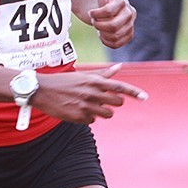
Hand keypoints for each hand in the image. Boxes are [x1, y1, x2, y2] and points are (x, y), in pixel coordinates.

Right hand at [31, 63, 147, 124]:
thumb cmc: (64, 81)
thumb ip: (103, 74)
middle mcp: (92, 92)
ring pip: (108, 114)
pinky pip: (93, 120)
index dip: (134, 92)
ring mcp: (86, 105)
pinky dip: (89, 117)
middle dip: (114, 103)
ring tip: (90, 105)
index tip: (145, 98)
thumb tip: (119, 67)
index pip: (120, 87)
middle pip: (117, 103)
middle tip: (104, 100)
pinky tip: (78, 110)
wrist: (42, 90)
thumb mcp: (83, 75)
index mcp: (95, 80)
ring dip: (103, 111)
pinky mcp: (79, 117)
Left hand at [87, 0, 135, 48]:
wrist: (110, 11)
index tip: (91, 12)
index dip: (97, 14)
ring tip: (99, 27)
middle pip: (113, 26)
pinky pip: (117, 44)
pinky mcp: (129, 36)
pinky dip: (107, 41)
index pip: (109, 11)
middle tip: (94, 21)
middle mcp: (130, 14)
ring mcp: (131, 26)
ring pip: (115, 36)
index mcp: (123, 2)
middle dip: (99, 25)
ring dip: (103, 33)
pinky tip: (103, 34)